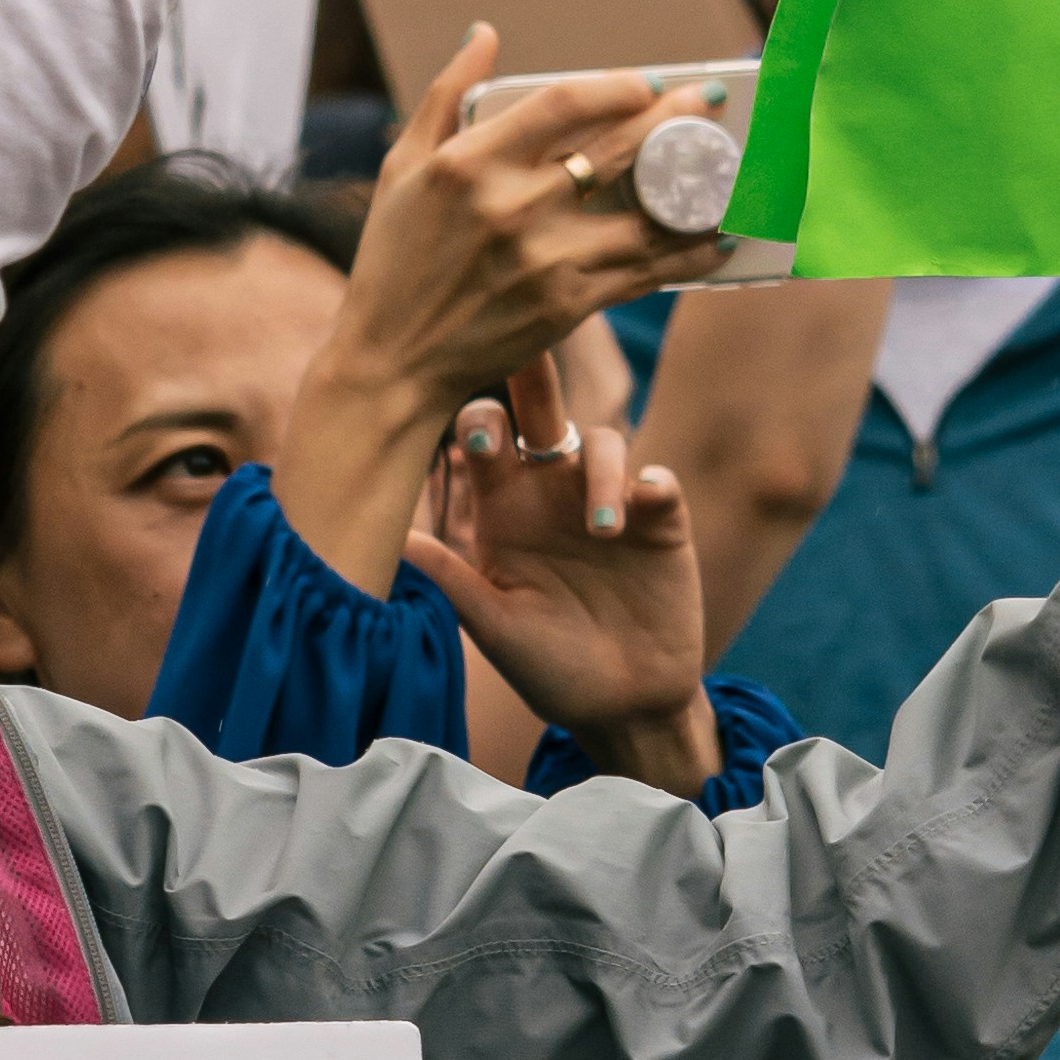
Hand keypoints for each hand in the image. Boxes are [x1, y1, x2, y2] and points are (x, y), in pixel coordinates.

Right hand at [272, 33, 734, 601]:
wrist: (394, 363)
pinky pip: (644, 273)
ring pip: (643, 216)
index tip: (647, 82)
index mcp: (469, 165)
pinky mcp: (567, 307)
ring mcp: (545, 261)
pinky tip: (718, 238)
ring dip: (696, 188)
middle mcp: (512, 209)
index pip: (562, 104)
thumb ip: (446, 94)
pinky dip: (688, 255)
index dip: (615, 86)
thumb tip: (485, 33)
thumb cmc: (393, 260)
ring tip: (735, 164)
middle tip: (710, 100)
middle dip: (674, 119)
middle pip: (616, 151)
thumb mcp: (401, 168)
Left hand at [410, 369, 718, 789]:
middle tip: (532, 351)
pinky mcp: (661, 524)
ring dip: (602, 470)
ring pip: (604, 443)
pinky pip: (657, 482)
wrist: (623, 707)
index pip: (486, 440)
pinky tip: (643, 506)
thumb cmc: (550, 669)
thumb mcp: (498, 630)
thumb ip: (455, 584)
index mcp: (504, 509)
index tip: (483, 441)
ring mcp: (609, 503)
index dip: (481, 424)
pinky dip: (649, 483)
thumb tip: (398, 542)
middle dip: (537, 377)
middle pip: (543, 412)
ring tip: (602, 528)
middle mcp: (553, 493)